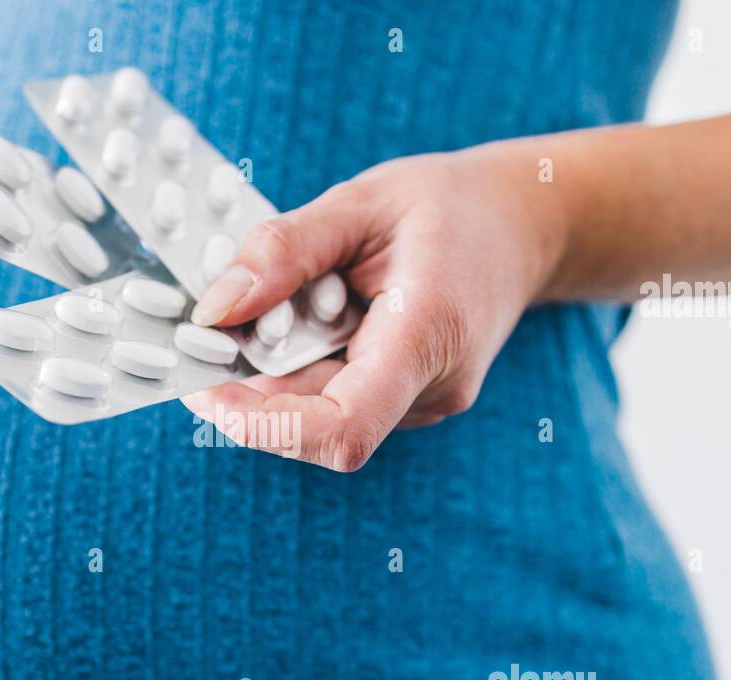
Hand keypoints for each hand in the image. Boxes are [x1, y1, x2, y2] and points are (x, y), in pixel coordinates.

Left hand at [181, 141, 568, 471]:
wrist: (524, 228)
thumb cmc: (451, 207)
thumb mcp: (363, 202)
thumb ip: (286, 251)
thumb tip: (214, 309)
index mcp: (428, 336)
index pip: (342, 428)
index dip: (263, 424)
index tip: (206, 387)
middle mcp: (430, 388)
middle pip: (316, 424)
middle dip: (250, 388)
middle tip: (208, 334)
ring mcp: (423, 403)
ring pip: (319, 415)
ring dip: (275, 374)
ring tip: (279, 307)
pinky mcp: (408, 401)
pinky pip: (336, 400)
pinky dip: (301, 367)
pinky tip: (310, 318)